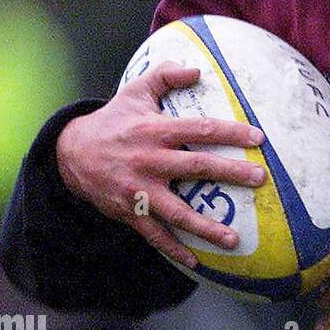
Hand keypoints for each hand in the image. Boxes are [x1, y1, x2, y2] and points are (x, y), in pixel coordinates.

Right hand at [55, 62, 265, 268]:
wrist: (69, 152)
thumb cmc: (113, 120)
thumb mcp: (135, 91)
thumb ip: (166, 76)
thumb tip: (198, 69)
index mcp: (154, 130)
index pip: (199, 130)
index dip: (229, 134)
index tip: (258, 138)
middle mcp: (149, 160)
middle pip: (195, 167)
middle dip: (230, 174)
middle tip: (260, 179)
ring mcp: (139, 190)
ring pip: (176, 211)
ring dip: (205, 227)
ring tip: (233, 240)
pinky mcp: (129, 211)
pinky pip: (154, 234)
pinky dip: (174, 249)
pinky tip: (196, 261)